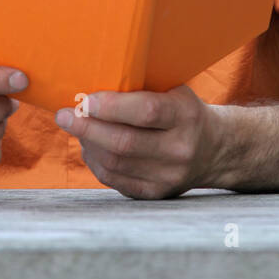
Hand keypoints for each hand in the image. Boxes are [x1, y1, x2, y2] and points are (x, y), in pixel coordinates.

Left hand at [55, 83, 219, 198]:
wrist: (215, 149)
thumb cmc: (182, 110)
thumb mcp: (174, 91)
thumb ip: (141, 89)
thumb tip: (89, 86)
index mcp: (186, 115)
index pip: (145, 111)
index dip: (111, 107)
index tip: (84, 100)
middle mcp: (180, 148)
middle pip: (124, 143)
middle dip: (87, 128)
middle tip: (63, 115)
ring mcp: (169, 176)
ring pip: (115, 164)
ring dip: (87, 144)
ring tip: (75, 128)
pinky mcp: (156, 193)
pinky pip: (115, 180)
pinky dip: (96, 163)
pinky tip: (89, 147)